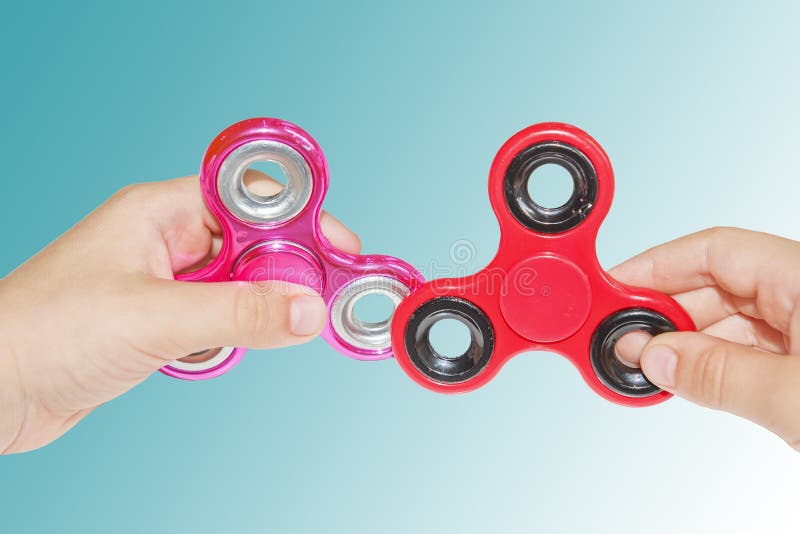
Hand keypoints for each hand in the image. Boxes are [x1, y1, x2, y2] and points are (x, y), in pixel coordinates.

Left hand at [0, 173, 360, 453]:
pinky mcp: (157, 322)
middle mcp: (163, 241)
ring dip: (257, 308)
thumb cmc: (43, 331)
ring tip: (283, 326)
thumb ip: (238, 314)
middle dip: (287, 270)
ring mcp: (161, 282)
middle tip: (325, 295)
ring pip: (236, 285)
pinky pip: (215, 320)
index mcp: (158, 212)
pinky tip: (222, 352)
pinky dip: (230, 336)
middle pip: (249, 243)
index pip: (246, 197)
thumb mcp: (155, 318)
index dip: (297, 216)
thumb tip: (308, 310)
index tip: (339, 242)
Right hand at [611, 227, 799, 450]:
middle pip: (715, 287)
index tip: (610, 289)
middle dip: (662, 313)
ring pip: (727, 324)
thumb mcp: (795, 397)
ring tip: (642, 366)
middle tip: (619, 340)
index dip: (656, 266)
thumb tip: (655, 358)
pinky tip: (678, 379)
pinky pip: (745, 354)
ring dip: (681, 345)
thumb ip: (719, 374)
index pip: (715, 251)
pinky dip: (707, 366)